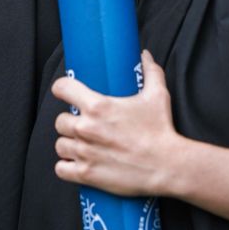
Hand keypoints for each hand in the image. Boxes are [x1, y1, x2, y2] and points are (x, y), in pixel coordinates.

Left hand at [52, 51, 187, 197]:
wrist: (168, 166)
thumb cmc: (161, 131)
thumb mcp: (157, 96)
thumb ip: (150, 72)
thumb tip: (145, 55)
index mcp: (97, 106)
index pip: (62, 88)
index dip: (62, 89)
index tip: (66, 93)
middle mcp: (85, 128)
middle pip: (60, 121)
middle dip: (70, 123)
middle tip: (84, 126)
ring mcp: (84, 152)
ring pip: (60, 144)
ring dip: (69, 145)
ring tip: (83, 146)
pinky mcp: (86, 174)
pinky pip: (60, 169)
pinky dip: (66, 167)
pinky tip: (76, 164)